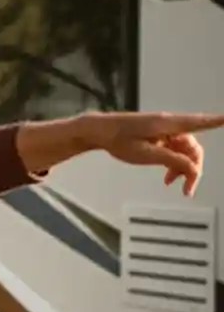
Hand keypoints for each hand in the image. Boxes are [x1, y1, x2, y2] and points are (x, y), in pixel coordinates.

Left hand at [84, 112, 223, 195]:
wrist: (99, 131)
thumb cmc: (119, 139)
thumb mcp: (145, 154)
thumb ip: (171, 160)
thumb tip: (193, 167)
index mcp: (168, 124)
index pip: (199, 122)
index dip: (217, 121)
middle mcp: (170, 125)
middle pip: (193, 148)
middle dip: (193, 168)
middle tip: (188, 190)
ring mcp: (165, 131)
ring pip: (183, 152)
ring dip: (181, 169)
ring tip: (172, 184)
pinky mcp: (159, 136)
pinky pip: (173, 151)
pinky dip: (173, 164)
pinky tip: (167, 179)